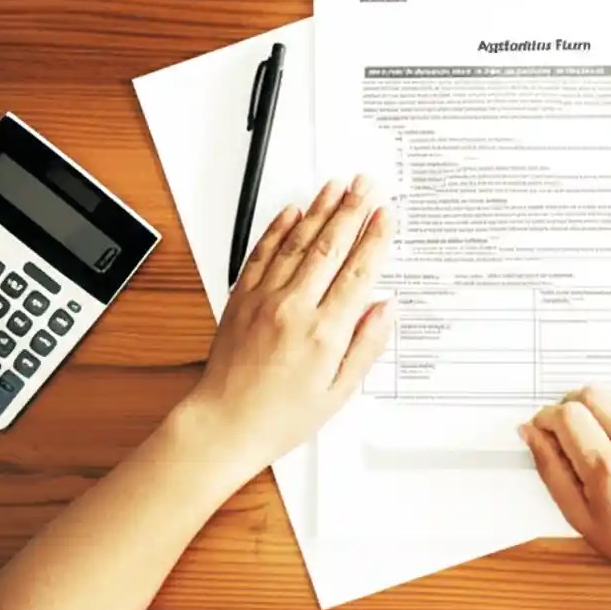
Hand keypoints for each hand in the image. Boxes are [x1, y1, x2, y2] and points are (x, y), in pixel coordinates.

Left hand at [184, 176, 394, 475]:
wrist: (223, 424)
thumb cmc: (279, 416)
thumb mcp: (338, 392)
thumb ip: (366, 346)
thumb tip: (386, 309)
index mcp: (324, 333)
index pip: (359, 272)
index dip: (376, 238)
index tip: (387, 215)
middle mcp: (294, 308)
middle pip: (331, 246)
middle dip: (353, 210)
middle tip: (368, 184)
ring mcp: (264, 299)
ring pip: (298, 241)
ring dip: (320, 209)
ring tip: (337, 186)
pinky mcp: (241, 298)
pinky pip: (262, 253)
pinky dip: (279, 228)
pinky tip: (293, 210)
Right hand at [521, 387, 610, 592]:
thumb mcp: (579, 515)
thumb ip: (549, 467)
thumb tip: (530, 430)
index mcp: (610, 470)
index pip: (565, 415)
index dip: (547, 418)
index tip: (545, 428)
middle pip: (589, 393)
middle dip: (571, 407)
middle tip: (571, 432)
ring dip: (602, 411)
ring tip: (609, 445)